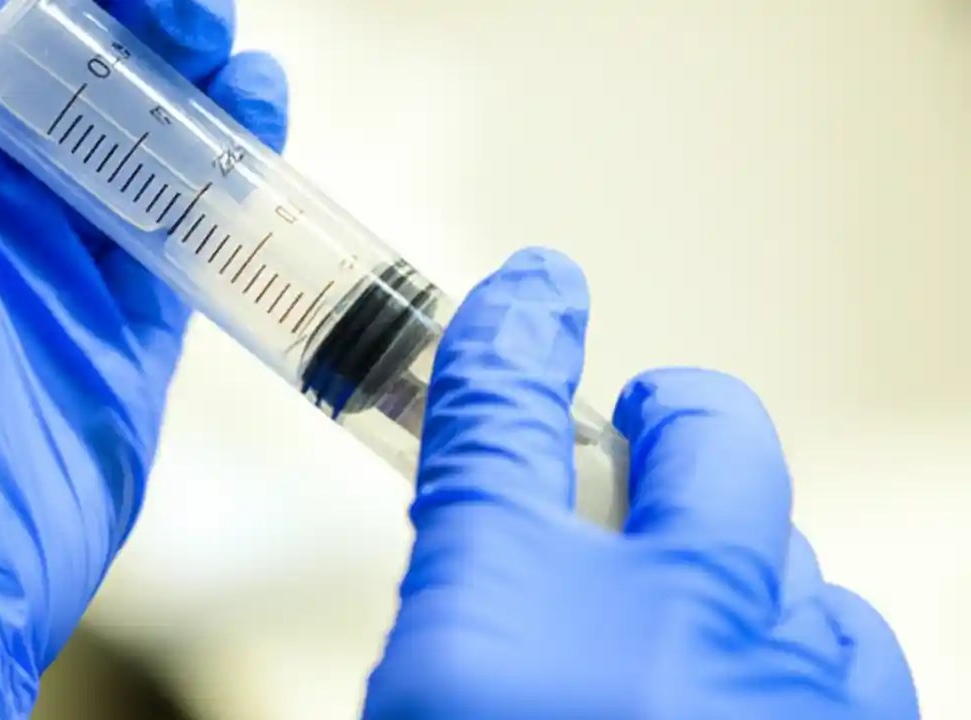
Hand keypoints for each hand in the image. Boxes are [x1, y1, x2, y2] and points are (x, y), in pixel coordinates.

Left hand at [0, 1, 286, 716]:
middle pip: (26, 72)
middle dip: (93, 18)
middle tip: (157, 4)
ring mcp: (29, 267)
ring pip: (112, 140)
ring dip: (165, 79)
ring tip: (211, 40)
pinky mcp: (110, 329)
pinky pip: (174, 231)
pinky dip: (217, 169)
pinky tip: (252, 110)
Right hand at [364, 249, 917, 719]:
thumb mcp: (425, 699)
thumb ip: (460, 602)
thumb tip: (486, 566)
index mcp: (502, 603)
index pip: (498, 416)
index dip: (514, 339)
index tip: (536, 295)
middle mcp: (658, 620)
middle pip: (703, 434)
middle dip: (677, 415)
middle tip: (646, 429)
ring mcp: (780, 681)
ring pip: (793, 551)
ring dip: (740, 558)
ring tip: (696, 602)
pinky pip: (850, 646)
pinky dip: (798, 646)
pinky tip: (752, 678)